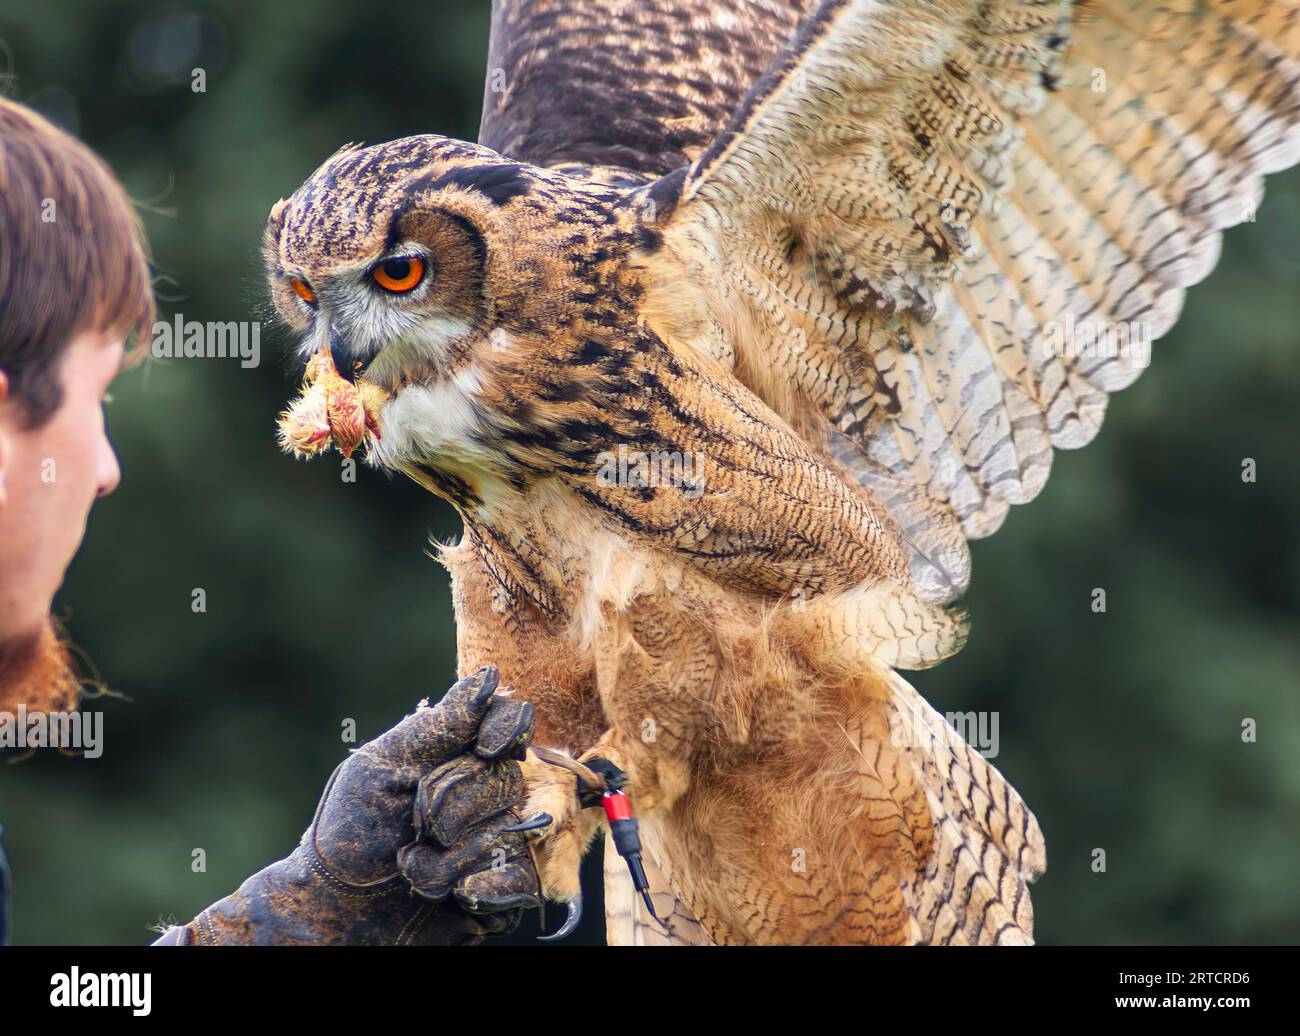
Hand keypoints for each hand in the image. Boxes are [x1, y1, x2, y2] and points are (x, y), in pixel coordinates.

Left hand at [167, 667, 540, 944]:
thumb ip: (439, 724)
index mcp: (460, 755)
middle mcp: (488, 793)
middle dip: (451, 805)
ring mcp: (502, 840)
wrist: (335, 907)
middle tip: (415, 824)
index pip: (511, 721)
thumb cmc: (352, 830)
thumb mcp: (384, 765)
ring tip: (414, 866)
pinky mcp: (506, 889)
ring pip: (511, 833)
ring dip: (453, 857)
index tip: (483, 747)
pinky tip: (459, 895)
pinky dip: (487, 890)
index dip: (507, 729)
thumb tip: (490, 675)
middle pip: (506, 779)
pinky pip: (524, 882)